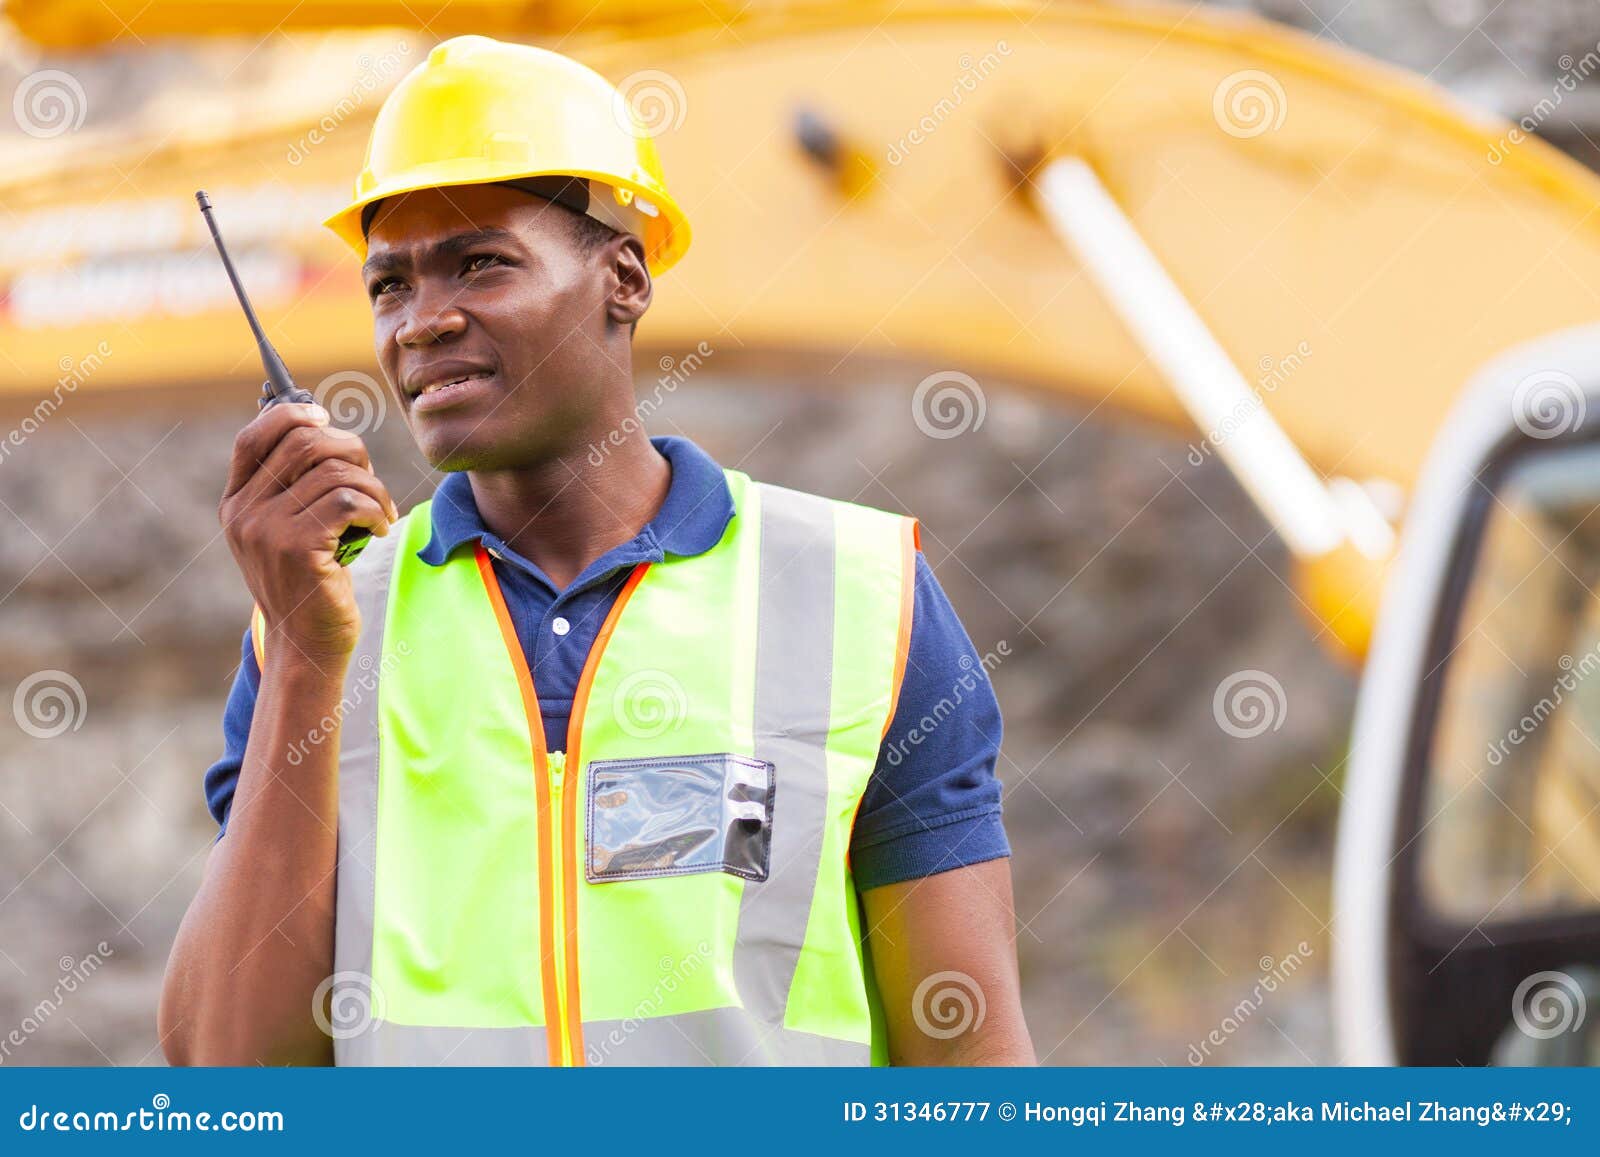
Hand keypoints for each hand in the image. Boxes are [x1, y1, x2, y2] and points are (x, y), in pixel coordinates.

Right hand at [220, 402, 398, 664]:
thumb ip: (294, 486)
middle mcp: (243, 513)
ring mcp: (266, 530)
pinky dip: (376, 508)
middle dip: (350, 450)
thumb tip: (322, 425)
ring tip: (382, 512)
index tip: (325, 417)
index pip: (253, 436)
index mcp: (236, 502)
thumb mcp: (289, 530)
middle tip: (370, 479)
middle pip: (303, 444)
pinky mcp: (298, 548)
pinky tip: (381, 528)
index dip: (292, 415)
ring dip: (373, 487)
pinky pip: (349, 501)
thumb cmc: (310, 582)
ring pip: (335, 472)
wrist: (306, 643)